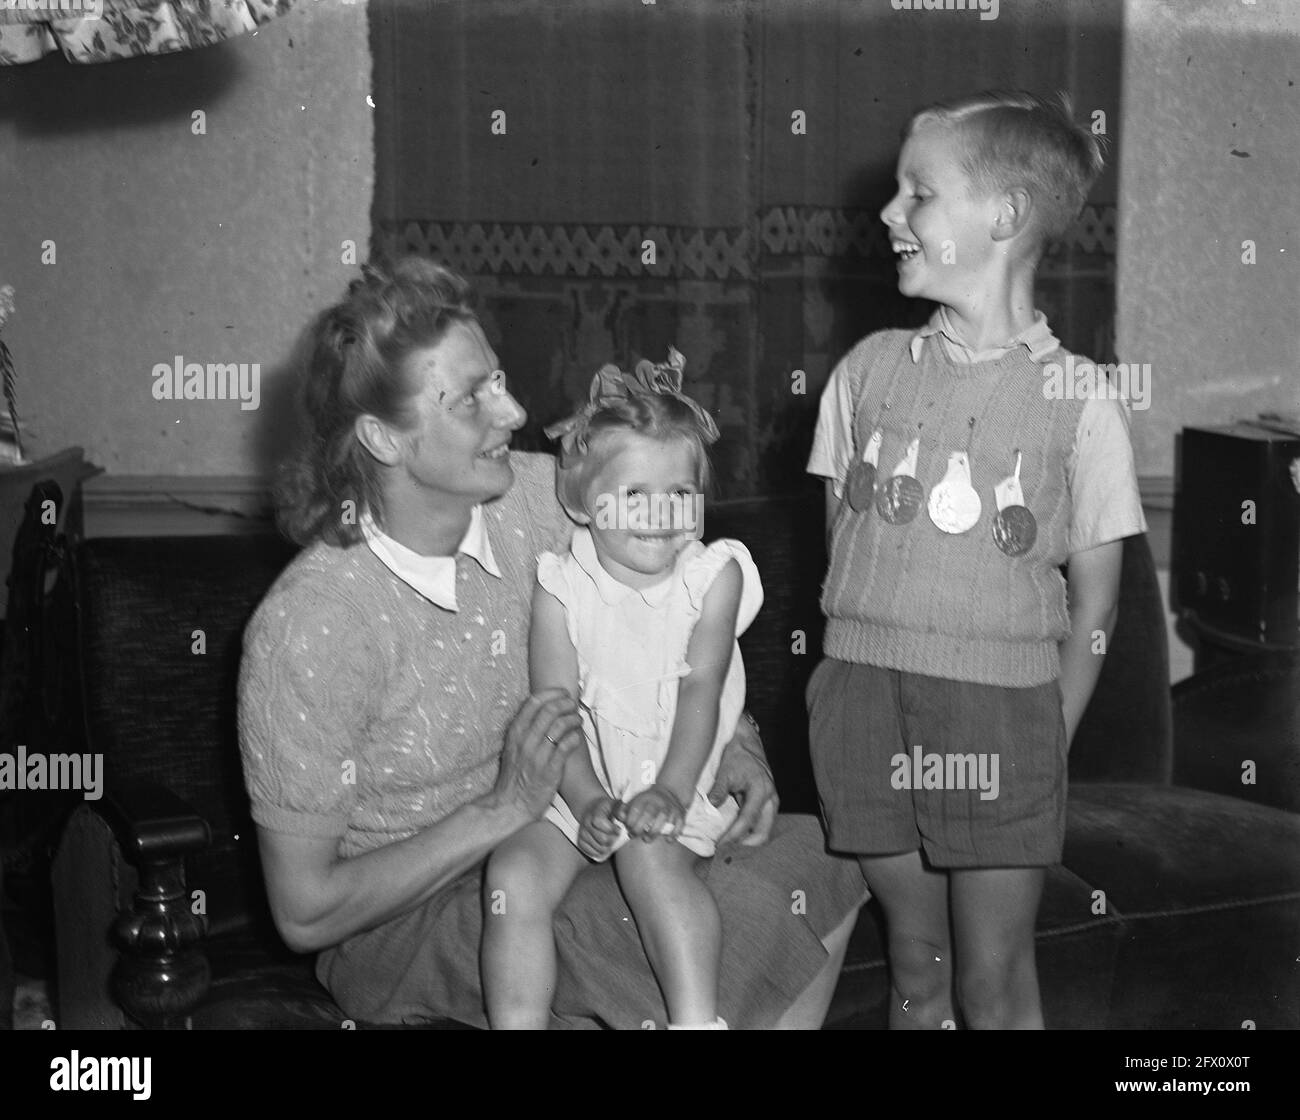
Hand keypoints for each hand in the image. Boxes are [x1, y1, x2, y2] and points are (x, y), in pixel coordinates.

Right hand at [491, 689, 582, 821]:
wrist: (511, 803)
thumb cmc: (515, 774)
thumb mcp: (513, 746)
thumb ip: (526, 728)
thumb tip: (546, 708)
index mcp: (515, 733)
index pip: (534, 702)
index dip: (552, 693)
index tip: (563, 692)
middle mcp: (525, 741)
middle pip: (550, 710)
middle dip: (566, 703)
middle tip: (573, 705)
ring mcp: (538, 755)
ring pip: (561, 725)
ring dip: (574, 719)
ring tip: (578, 720)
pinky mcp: (550, 769)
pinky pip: (567, 745)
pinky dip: (575, 737)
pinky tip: (576, 738)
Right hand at [576, 796, 623, 860]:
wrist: (592, 809)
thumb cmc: (608, 809)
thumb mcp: (616, 804)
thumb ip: (622, 809)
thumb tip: (624, 817)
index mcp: (595, 811)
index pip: (598, 821)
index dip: (611, 828)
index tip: (619, 830)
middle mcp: (586, 822)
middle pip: (601, 839)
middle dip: (613, 840)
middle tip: (617, 837)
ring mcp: (582, 833)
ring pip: (598, 848)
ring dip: (608, 847)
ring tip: (612, 841)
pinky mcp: (580, 842)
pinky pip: (591, 852)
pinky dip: (600, 852)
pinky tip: (604, 846)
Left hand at [617, 784, 684, 841]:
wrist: (670, 791)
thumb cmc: (648, 801)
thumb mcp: (635, 801)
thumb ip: (624, 810)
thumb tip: (620, 818)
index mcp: (645, 798)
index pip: (636, 809)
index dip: (630, 821)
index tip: (628, 828)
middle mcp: (658, 801)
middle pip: (649, 814)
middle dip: (640, 828)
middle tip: (635, 835)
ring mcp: (670, 808)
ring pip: (663, 818)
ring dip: (654, 831)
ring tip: (647, 838)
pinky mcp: (680, 814)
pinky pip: (679, 824)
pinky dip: (674, 833)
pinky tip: (667, 840)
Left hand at [710, 715, 777, 847]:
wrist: (747, 743)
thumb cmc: (737, 755)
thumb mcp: (725, 771)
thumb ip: (719, 790)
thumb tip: (711, 807)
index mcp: (761, 790)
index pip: (747, 820)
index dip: (733, 836)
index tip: (720, 845)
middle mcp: (770, 799)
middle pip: (763, 833)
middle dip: (745, 846)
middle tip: (726, 853)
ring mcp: (770, 803)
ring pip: (763, 831)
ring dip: (747, 842)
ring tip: (728, 849)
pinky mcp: (766, 805)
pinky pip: (760, 825)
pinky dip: (748, 834)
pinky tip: (735, 839)